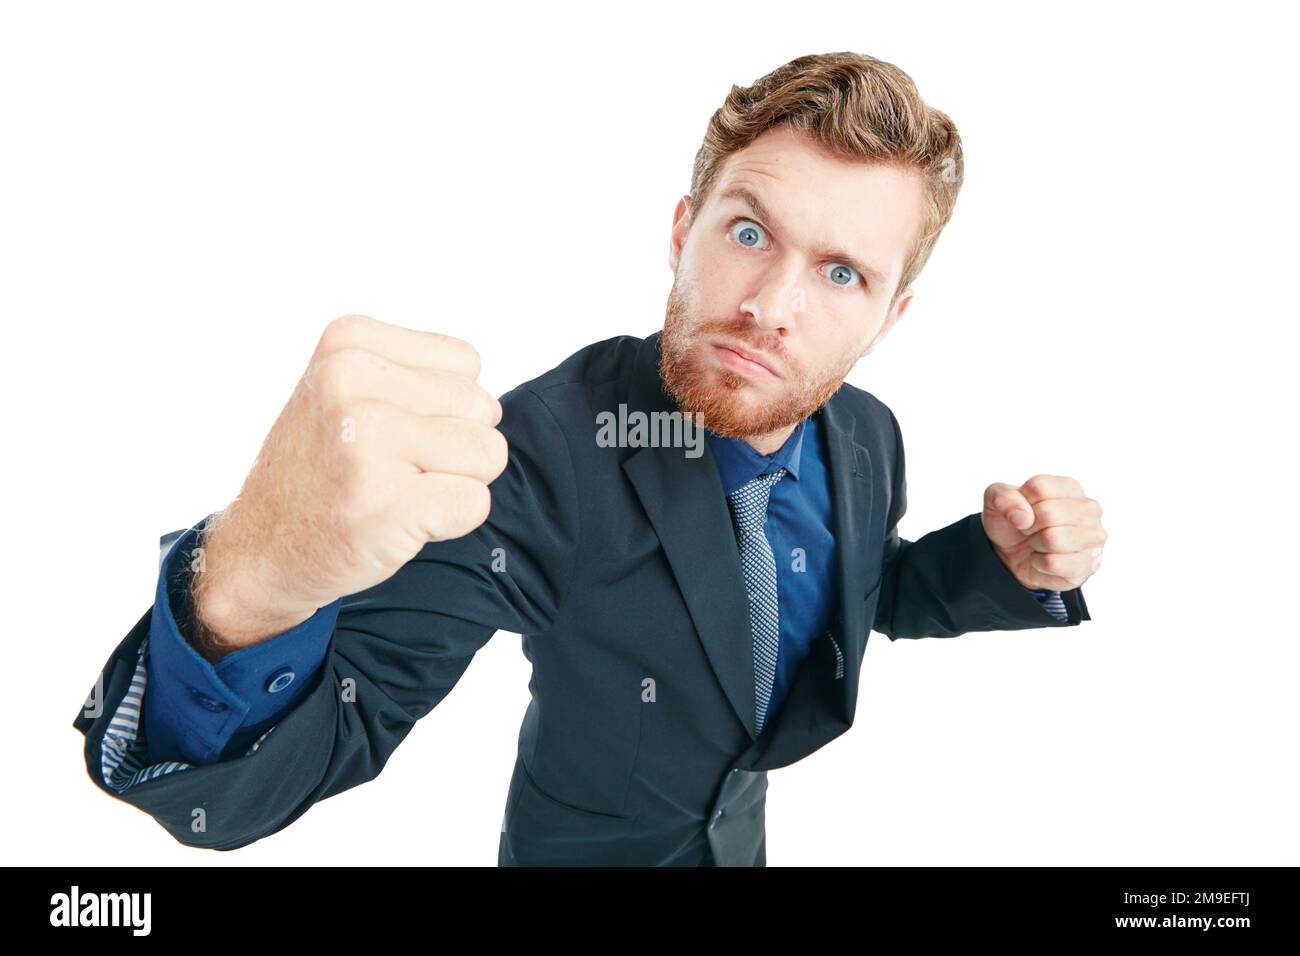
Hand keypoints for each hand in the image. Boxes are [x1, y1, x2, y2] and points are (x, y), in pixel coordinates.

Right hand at [195, 314, 507, 649]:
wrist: (263, 548)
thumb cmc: (325, 467)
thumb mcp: (349, 387)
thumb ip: (421, 373)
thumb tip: (494, 407)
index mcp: (349, 341)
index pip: (467, 363)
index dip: (442, 407)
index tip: (387, 432)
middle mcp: (352, 381)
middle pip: (481, 407)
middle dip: (451, 446)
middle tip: (389, 468)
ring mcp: (368, 441)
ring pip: (487, 453)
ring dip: (453, 482)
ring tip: (394, 491)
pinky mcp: (386, 502)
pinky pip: (475, 502)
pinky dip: (450, 521)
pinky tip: (397, 521)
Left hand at [981, 474, 1105, 590]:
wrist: (1013, 555)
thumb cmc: (1012, 522)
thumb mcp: (996, 501)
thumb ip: (1001, 496)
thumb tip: (1022, 516)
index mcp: (1070, 487)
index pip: (1040, 488)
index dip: (1021, 502)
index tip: (1023, 510)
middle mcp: (1089, 509)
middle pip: (1049, 513)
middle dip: (1028, 526)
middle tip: (1029, 530)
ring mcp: (1094, 537)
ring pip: (1053, 539)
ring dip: (1036, 544)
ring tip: (1038, 543)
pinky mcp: (1089, 564)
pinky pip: (1054, 563)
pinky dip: (1039, 564)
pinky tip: (1044, 559)